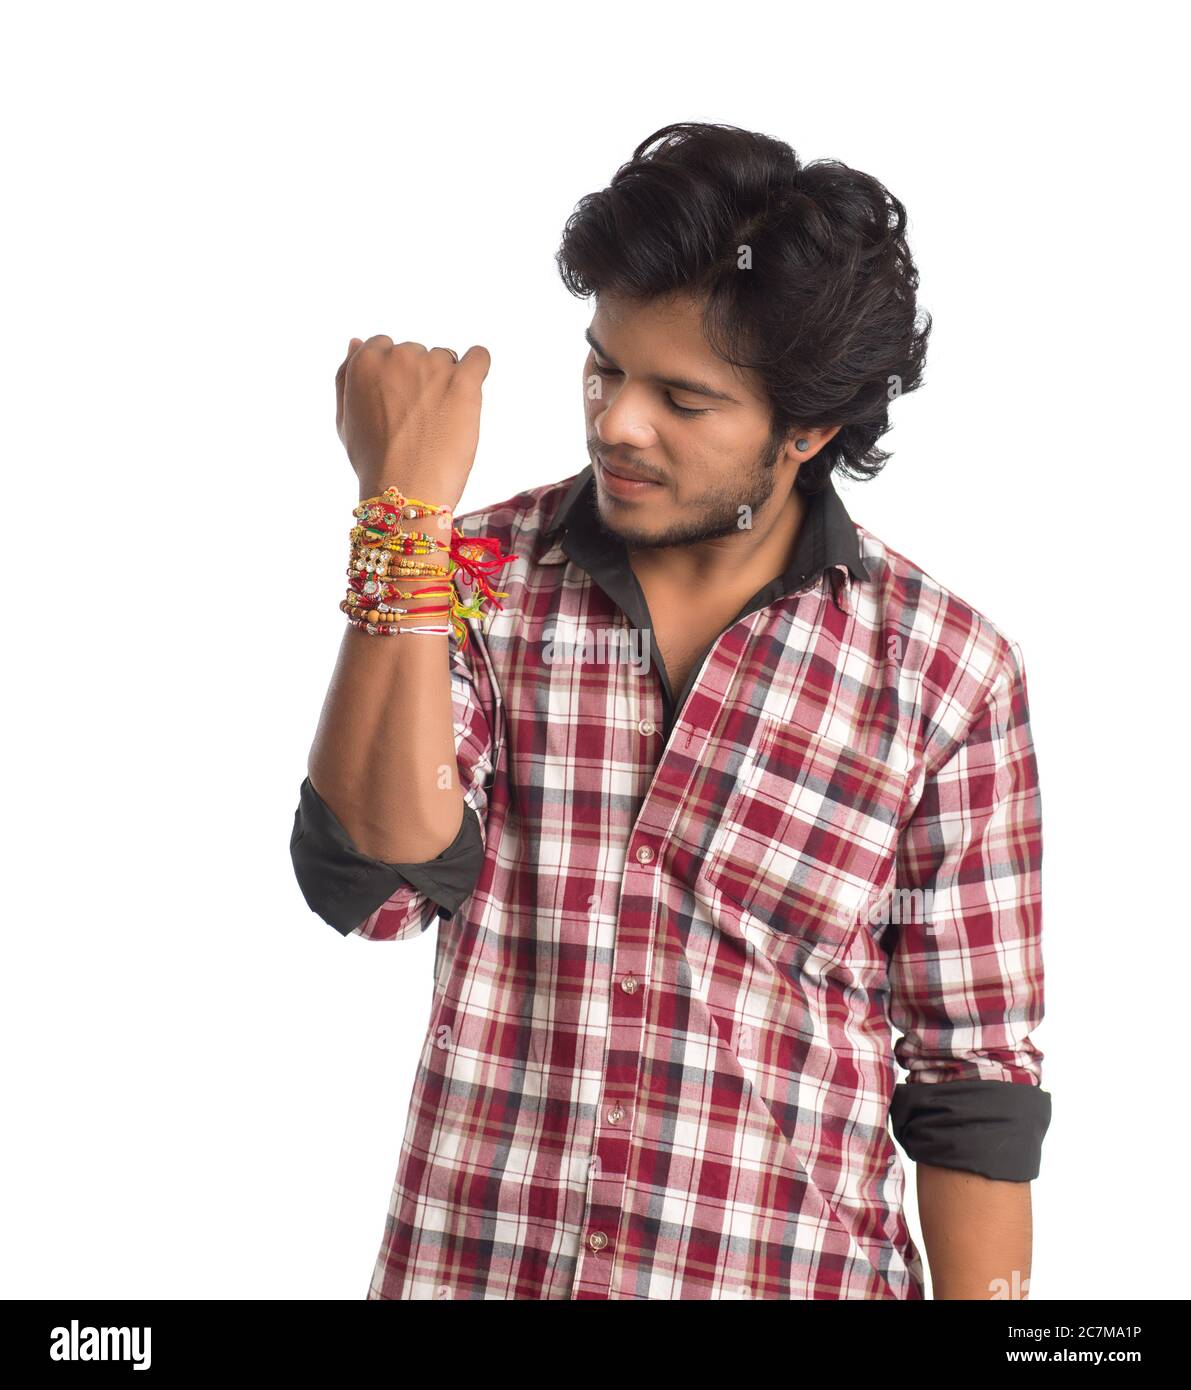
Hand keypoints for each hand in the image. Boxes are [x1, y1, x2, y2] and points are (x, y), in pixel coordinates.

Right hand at [335, 335, 490, 509]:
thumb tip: (356, 341)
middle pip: (417, 353)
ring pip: (446, 360)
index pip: (385, 346)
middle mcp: (398, 357)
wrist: (406, 492)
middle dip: (420, 379)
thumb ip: (345, 376)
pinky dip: (478, 366)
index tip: (399, 403)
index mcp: (365, 362)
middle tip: (419, 419)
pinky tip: (471, 387)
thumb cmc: (374, 462)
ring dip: (446, 381)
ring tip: (440, 421)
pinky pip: (479, 357)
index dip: (394, 375)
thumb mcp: (344, 419)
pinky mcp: (464, 383)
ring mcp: (433, 368)